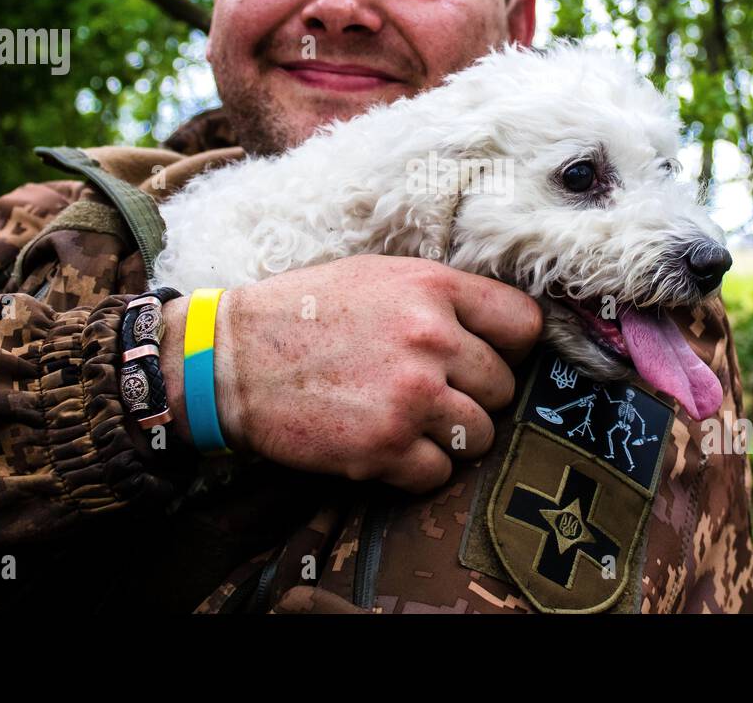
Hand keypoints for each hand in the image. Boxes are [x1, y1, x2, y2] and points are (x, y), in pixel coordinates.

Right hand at [160, 256, 541, 492]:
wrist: (228, 360)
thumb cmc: (303, 314)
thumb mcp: (378, 277)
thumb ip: (440, 299)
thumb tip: (500, 332)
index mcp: (432, 288)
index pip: (524, 326)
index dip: (511, 349)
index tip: (489, 359)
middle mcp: (430, 339)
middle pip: (504, 388)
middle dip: (473, 397)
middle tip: (428, 394)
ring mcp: (411, 397)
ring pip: (481, 436)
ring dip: (450, 437)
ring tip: (405, 421)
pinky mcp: (385, 449)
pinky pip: (440, 474)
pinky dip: (416, 469)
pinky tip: (382, 446)